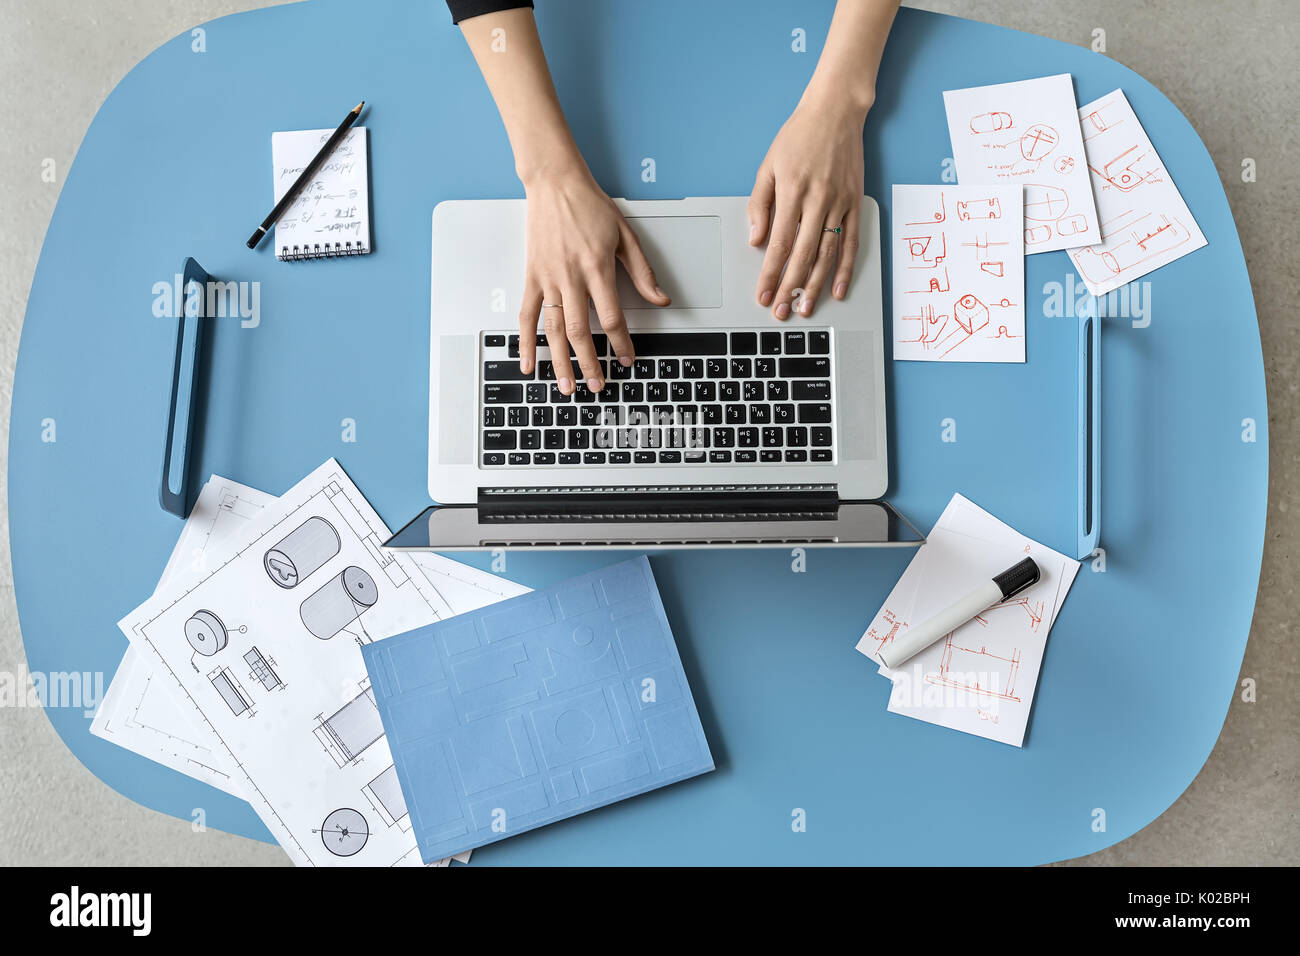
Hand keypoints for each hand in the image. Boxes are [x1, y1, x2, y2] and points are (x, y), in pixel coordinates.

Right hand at [518, 168, 669, 393]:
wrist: (555, 182)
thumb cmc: (589, 205)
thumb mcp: (626, 235)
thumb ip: (643, 272)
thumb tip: (661, 300)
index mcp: (597, 267)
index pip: (611, 316)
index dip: (621, 342)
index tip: (627, 359)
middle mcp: (570, 276)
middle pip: (581, 331)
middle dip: (590, 363)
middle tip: (598, 385)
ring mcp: (548, 278)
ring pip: (553, 329)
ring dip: (560, 361)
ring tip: (567, 386)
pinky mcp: (531, 276)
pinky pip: (526, 315)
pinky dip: (525, 342)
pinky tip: (529, 363)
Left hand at [747, 96, 866, 319]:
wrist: (836, 111)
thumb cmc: (799, 136)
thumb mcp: (769, 165)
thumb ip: (760, 204)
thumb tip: (756, 239)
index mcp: (792, 191)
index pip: (778, 244)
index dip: (770, 274)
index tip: (763, 295)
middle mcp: (818, 199)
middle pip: (802, 255)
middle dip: (790, 287)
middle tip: (782, 311)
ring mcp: (840, 202)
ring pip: (828, 253)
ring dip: (816, 284)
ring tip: (806, 307)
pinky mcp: (856, 202)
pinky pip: (852, 241)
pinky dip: (846, 268)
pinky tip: (839, 289)